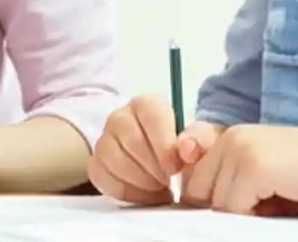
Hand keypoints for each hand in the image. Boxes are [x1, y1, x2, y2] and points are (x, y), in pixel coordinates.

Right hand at [88, 94, 222, 204]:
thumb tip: (187, 148)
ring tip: (157, 186)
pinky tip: (141, 192)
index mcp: (147, 104)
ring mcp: (105, 138)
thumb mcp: (201, 141)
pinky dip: (124, 190)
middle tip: (167, 181)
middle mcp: (121, 116)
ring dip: (139, 180)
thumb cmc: (182, 149)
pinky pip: (101, 176)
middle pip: (131, 140)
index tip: (175, 168)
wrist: (166, 164)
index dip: (163, 143)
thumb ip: (201, 140)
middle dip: (152, 167)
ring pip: (113, 158)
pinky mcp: (96, 161)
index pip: (151, 115)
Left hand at [183, 124, 297, 214]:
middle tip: (265, 207)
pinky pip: (234, 209)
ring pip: (216, 204)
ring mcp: (241, 150)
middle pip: (198, 191)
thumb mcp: (266, 178)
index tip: (244, 209)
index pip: (194, 179)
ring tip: (278, 202)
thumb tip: (204, 212)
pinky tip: (283, 203)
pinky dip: (254, 218)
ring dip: (243, 215)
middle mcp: (231, 138)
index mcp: (231, 137)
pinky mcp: (255, 167)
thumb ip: (233, 185)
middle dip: (225, 210)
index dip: (214, 203)